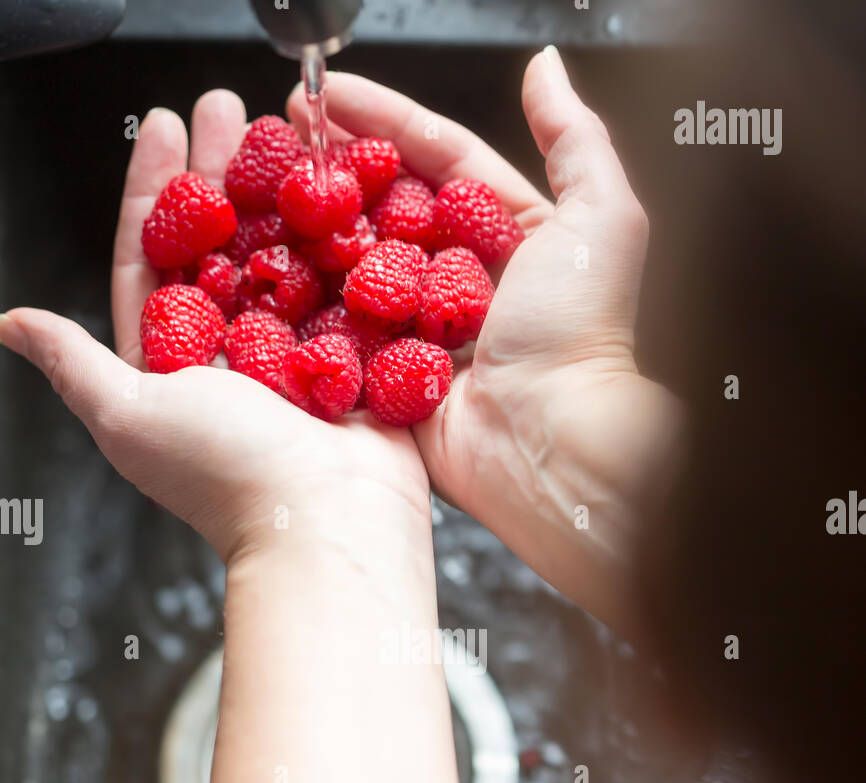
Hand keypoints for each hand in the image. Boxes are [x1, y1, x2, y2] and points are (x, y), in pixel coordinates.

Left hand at [0, 91, 429, 563]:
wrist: (331, 521)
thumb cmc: (230, 476)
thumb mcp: (130, 413)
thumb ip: (73, 363)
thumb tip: (14, 325)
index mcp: (170, 364)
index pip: (151, 260)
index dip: (152, 193)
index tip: (165, 134)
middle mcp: (228, 355)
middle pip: (218, 243)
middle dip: (221, 173)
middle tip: (229, 111)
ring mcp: (292, 354)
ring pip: (281, 254)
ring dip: (282, 193)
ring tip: (292, 135)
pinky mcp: (348, 357)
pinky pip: (341, 285)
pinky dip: (342, 239)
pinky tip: (346, 193)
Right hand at [291, 51, 682, 636]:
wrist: (545, 443)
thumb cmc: (578, 337)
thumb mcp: (598, 221)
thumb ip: (576, 140)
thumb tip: (546, 67)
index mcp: (505, 236)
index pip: (434, 156)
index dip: (380, 119)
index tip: (324, 92)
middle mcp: (457, 279)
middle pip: (382, 205)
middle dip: (331, 168)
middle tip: (275, 134)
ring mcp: (416, 327)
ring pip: (351, 262)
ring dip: (307, 226)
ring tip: (255, 189)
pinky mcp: (384, 374)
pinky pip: (336, 329)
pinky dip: (302, 301)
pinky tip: (262, 266)